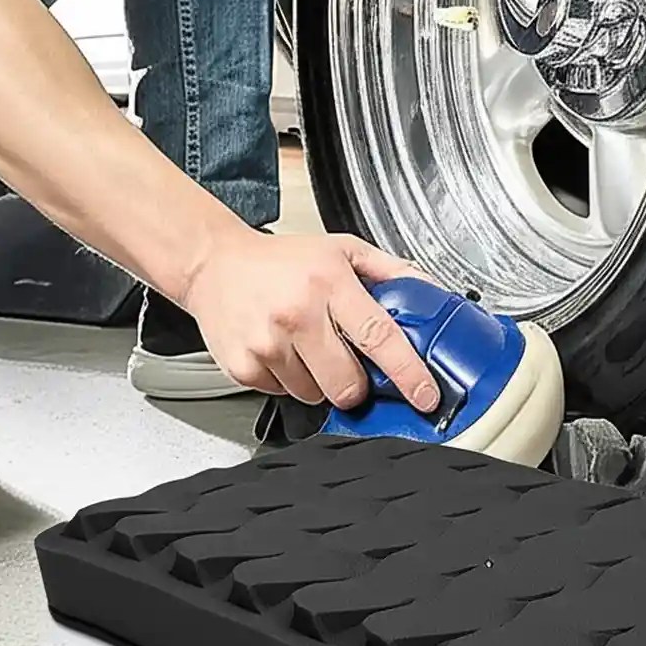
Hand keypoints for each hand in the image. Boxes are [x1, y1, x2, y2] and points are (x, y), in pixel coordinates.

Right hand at [180, 230, 440, 411]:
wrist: (213, 264)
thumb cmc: (281, 260)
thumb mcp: (342, 250)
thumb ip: (390, 272)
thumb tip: (432, 295)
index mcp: (329, 283)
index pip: (379, 337)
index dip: (407, 373)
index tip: (425, 396)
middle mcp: (297, 314)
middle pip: (348, 384)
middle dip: (356, 384)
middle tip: (345, 359)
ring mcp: (267, 344)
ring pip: (316, 395)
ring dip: (319, 380)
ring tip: (304, 346)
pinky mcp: (244, 367)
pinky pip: (284, 395)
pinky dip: (289, 381)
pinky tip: (280, 351)